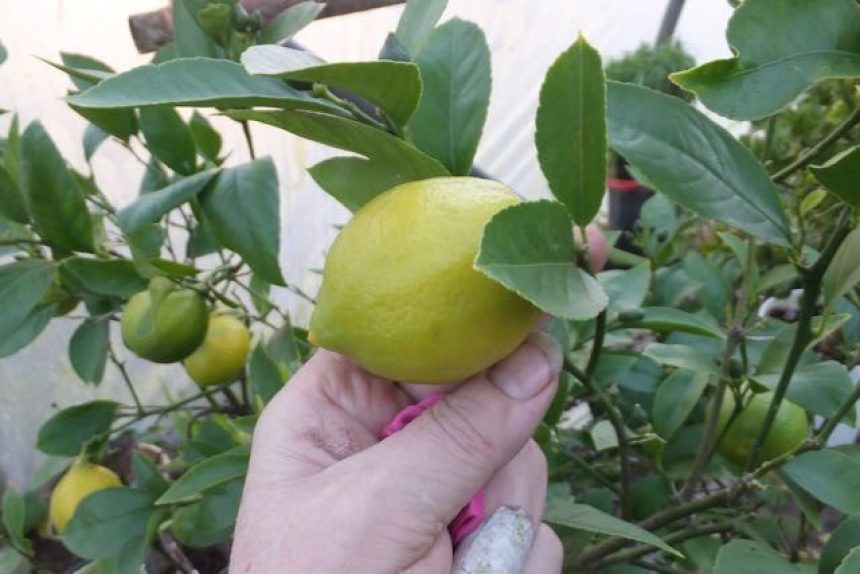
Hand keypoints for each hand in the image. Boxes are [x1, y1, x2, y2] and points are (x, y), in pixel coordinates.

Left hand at [230, 332, 563, 572]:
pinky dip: (513, 565)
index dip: (466, 319)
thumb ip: (460, 433)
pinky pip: (532, 529)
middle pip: (485, 399)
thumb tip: (539, 356)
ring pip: (520, 467)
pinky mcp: (474, 545)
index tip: (526, 301)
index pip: (410, 336)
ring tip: (443, 569)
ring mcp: (438, 496)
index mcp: (337, 410)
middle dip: (487, 458)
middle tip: (455, 514)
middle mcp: (391, 443)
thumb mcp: (377, 509)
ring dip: (498, 523)